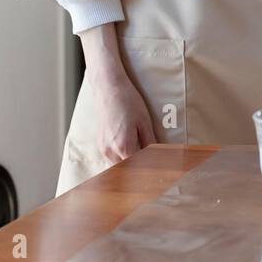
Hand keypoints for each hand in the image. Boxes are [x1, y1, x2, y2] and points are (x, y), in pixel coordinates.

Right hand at [79, 26, 157, 161]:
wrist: (108, 88)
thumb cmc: (128, 101)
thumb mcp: (145, 122)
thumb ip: (151, 143)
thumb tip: (159, 157)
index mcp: (124, 147)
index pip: (138, 169)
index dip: (149, 172)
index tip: (160, 173)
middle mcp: (110, 151)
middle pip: (127, 172)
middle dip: (139, 173)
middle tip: (154, 171)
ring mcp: (103, 148)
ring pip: (118, 167)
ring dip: (130, 167)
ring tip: (145, 163)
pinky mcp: (100, 144)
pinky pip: (112, 159)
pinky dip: (123, 160)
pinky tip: (132, 154)